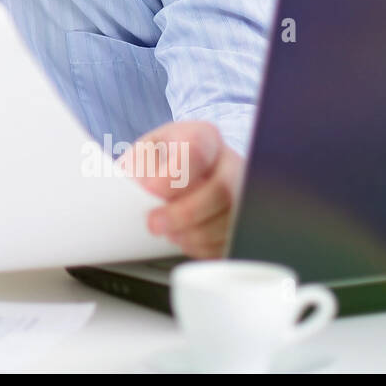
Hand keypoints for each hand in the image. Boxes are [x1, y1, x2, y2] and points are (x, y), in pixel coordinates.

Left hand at [116, 119, 243, 258]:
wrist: (178, 171)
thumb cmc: (162, 159)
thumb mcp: (145, 152)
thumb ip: (141, 165)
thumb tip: (143, 188)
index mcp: (203, 137)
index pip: (197, 151)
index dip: (175, 175)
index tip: (150, 190)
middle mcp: (230, 163)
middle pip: (222, 190)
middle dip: (185, 214)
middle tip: (154, 224)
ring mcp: (243, 192)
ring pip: (231, 219)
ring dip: (194, 234)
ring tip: (169, 233)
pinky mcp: (244, 220)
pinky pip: (233, 240)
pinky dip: (205, 247)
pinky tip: (185, 239)